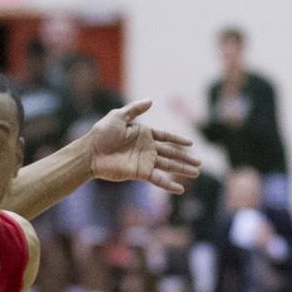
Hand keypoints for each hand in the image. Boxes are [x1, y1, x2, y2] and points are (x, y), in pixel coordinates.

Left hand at [86, 100, 202, 193]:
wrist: (91, 152)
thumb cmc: (102, 133)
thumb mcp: (118, 116)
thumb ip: (135, 109)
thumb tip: (151, 101)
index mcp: (144, 134)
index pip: (166, 137)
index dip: (178, 140)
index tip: (191, 144)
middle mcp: (147, 148)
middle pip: (171, 153)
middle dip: (185, 158)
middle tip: (200, 163)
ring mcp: (145, 161)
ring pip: (168, 165)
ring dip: (182, 169)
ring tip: (196, 173)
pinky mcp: (140, 173)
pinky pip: (158, 179)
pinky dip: (168, 184)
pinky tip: (180, 189)